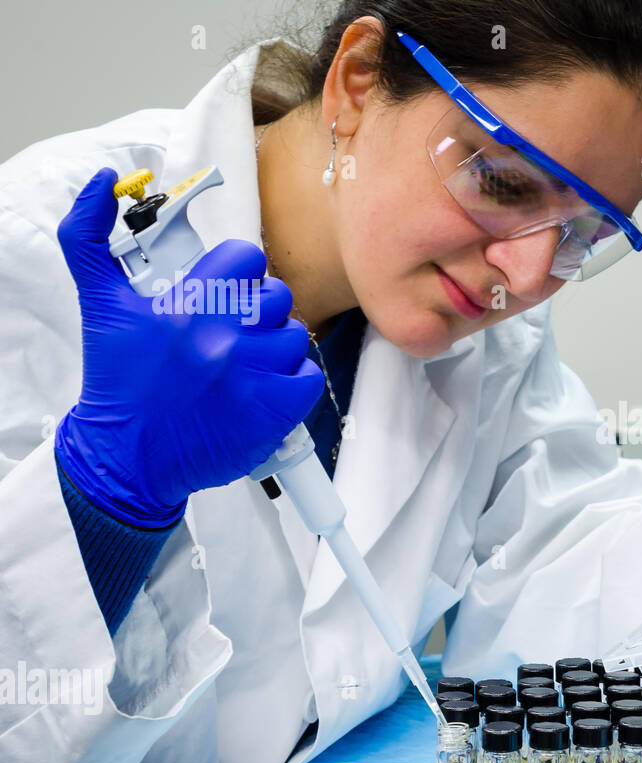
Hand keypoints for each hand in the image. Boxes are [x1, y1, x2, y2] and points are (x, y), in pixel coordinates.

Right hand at [53, 167, 323, 526]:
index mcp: (187, 306)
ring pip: (295, 336)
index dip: (240, 272)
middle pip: (277, 297)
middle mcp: (223, 338)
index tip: (226, 291)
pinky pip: (308, 376)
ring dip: (275, 348)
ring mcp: (253, 375)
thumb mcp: (100, 305)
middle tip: (231, 334)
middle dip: (257, 312)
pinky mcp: (275, 411)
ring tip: (244, 364)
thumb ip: (90, 240)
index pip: (247, 258)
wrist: (128, 457)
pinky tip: (262, 389)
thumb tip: (98, 183)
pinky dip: (292, 383)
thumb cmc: (120, 382)